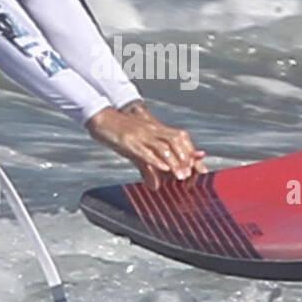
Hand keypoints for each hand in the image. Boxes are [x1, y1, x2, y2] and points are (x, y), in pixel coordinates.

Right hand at [86, 105, 206, 189]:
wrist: (101, 117)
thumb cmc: (119, 131)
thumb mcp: (137, 149)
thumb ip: (148, 166)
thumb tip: (156, 185)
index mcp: (156, 130)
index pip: (180, 139)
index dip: (191, 152)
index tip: (200, 166)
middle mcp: (152, 131)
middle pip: (176, 142)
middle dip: (186, 159)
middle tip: (192, 174)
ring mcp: (141, 135)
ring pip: (164, 147)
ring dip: (175, 162)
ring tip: (181, 176)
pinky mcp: (130, 141)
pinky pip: (145, 150)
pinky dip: (156, 160)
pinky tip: (163, 168)